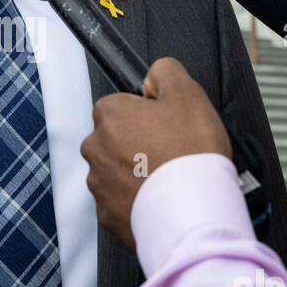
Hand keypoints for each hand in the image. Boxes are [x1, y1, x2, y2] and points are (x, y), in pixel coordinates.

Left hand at [81, 57, 232, 248]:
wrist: (191, 211)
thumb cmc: (189, 154)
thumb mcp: (188, 93)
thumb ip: (166, 71)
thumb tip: (156, 71)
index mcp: (109, 114)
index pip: (121, 105)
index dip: (148, 113)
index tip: (167, 125)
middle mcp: (95, 148)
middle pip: (117, 139)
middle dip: (139, 144)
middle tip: (172, 153)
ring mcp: (99, 184)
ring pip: (118, 171)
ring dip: (138, 173)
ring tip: (170, 179)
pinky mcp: (108, 215)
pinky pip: (121, 201)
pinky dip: (138, 200)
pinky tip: (161, 199)